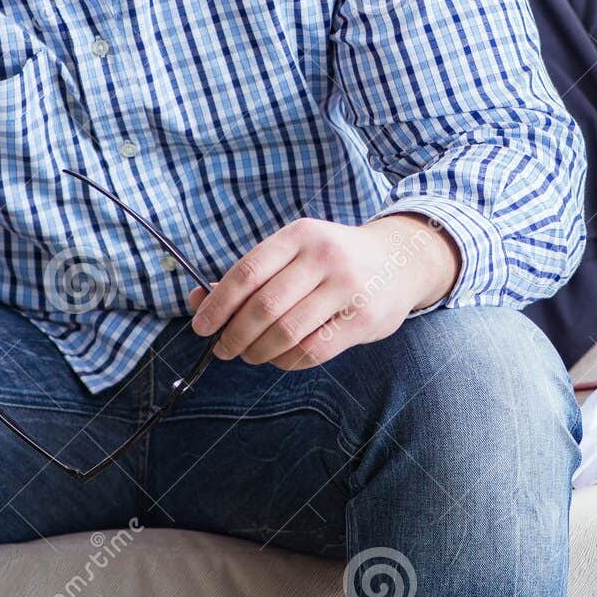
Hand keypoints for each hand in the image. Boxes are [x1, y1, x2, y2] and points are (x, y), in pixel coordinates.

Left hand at [187, 214, 460, 370]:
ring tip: (250, 355)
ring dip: (259, 351)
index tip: (201, 327)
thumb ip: (250, 276)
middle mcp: (324, 256)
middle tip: (223, 349)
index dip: (218, 304)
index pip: (247, 272)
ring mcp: (347, 287)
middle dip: (235, 334)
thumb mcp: (294, 253)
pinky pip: (313, 350)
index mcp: (299, 235)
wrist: (400, 260)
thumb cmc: (333, 260)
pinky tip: (279, 358)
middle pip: (264, 306)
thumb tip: (197, 300)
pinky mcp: (364, 318)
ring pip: (286, 332)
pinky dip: (287, 361)